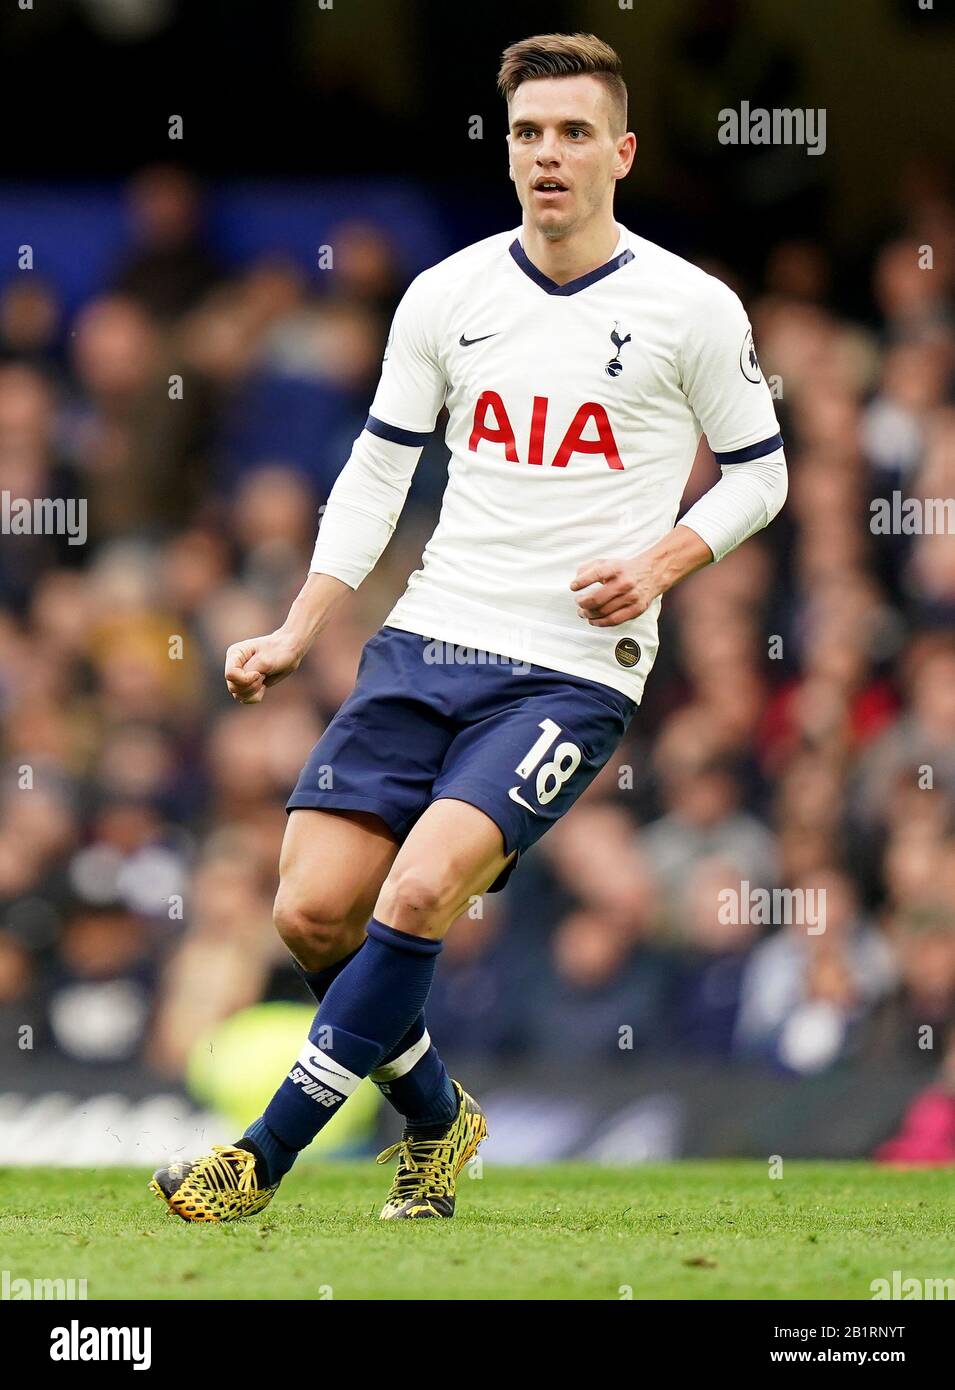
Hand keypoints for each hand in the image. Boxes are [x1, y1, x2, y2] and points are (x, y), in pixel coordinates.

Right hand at [224, 628, 305, 703]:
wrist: (289, 652)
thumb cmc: (278, 652)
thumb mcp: (265, 661)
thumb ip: (250, 671)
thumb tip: (241, 682)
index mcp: (234, 653)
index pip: (230, 674)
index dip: (244, 679)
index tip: (258, 673)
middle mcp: (233, 665)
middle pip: (233, 687)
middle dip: (251, 686)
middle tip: (263, 675)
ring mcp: (238, 675)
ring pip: (238, 695)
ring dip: (253, 691)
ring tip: (263, 679)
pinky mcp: (245, 684)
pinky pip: (245, 699)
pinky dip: (255, 696)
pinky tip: (263, 686)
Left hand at [570, 527, 712, 626]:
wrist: (653, 573)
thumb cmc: (624, 569)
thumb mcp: (607, 562)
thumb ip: (588, 568)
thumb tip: (576, 581)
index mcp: (616, 568)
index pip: (595, 574)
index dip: (581, 582)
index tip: (573, 587)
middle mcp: (624, 583)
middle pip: (596, 599)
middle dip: (582, 603)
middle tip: (578, 603)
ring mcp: (631, 598)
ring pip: (603, 612)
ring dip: (588, 614)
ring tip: (582, 613)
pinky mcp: (636, 609)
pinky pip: (613, 621)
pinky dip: (599, 623)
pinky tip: (593, 620)